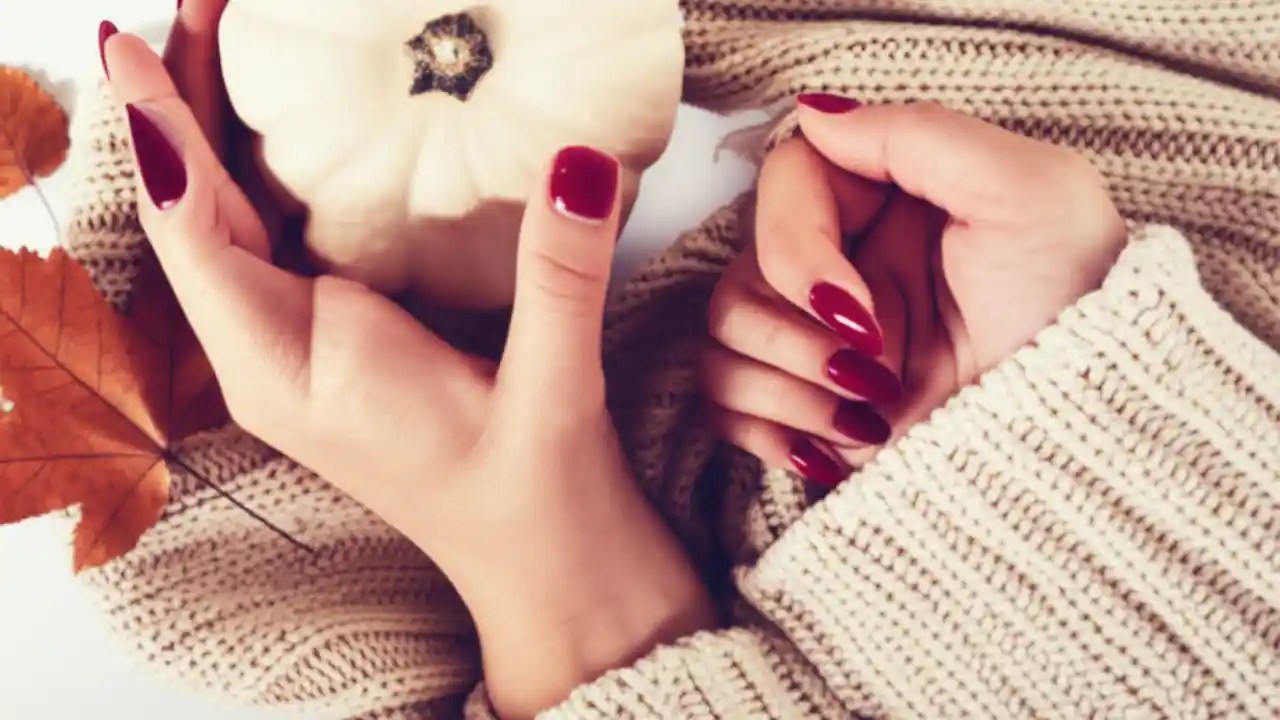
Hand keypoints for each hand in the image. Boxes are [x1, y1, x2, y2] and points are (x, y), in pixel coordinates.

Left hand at [103, 10, 714, 716]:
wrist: (543, 555)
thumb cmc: (530, 493)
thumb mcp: (554, 388)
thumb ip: (560, 278)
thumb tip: (579, 164)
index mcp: (292, 373)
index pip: (199, 237)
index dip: (164, 137)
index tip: (134, 48)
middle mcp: (273, 354)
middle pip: (198, 211)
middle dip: (184, 104)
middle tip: (194, 3)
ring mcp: (298, 343)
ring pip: (231, 218)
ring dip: (220, 125)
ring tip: (226, 32)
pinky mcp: (335, 333)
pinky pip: (277, 234)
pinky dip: (267, 164)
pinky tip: (291, 116)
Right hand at [703, 98, 1125, 485]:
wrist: (1088, 438)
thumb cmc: (1077, 311)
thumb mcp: (1029, 194)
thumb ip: (918, 136)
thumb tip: (815, 115)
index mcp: (885, 201)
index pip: (783, 187)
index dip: (796, 251)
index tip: (855, 308)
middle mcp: (843, 265)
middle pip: (738, 274)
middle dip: (800, 336)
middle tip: (875, 369)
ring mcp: (821, 340)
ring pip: (725, 341)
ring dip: (790, 389)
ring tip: (871, 415)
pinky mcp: (810, 406)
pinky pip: (727, 405)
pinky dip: (770, 432)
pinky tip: (836, 446)